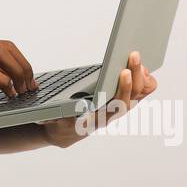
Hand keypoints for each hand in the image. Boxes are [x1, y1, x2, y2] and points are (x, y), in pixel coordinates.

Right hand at [0, 35, 35, 110]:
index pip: (1, 44)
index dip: (19, 60)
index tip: (26, 77)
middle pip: (7, 46)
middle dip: (24, 65)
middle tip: (30, 85)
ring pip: (2, 55)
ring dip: (18, 72)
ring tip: (22, 90)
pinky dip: (5, 82)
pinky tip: (8, 94)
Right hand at [37, 51, 155, 147]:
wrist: (66, 131)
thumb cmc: (58, 121)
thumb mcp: (51, 119)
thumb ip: (50, 117)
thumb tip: (43, 118)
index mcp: (97, 118)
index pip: (116, 104)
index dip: (123, 88)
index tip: (124, 71)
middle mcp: (111, 115)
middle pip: (132, 96)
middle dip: (134, 74)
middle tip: (133, 54)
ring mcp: (119, 108)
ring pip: (139, 95)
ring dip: (142, 77)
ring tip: (138, 58)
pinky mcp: (122, 102)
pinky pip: (141, 92)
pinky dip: (143, 80)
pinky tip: (140, 67)